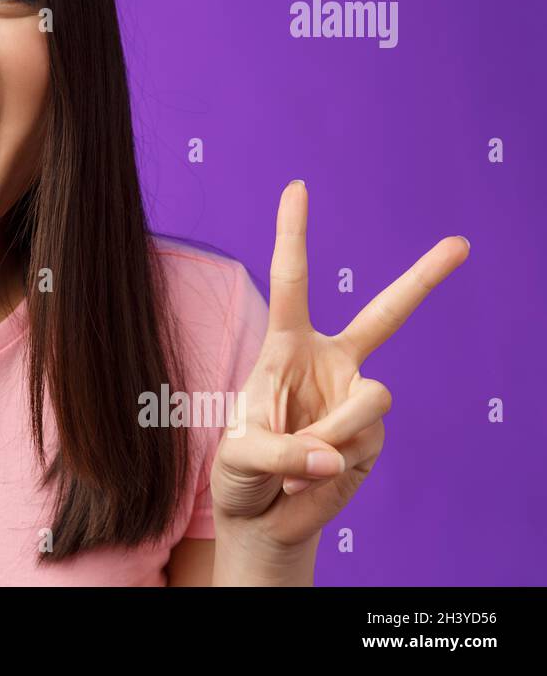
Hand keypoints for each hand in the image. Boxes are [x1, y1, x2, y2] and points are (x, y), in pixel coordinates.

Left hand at [210, 179, 468, 549]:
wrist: (261, 515)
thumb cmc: (239, 472)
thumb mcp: (239, 458)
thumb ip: (280, 454)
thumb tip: (334, 457)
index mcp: (286, 346)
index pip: (291, 282)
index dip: (293, 234)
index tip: (297, 186)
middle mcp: (330, 363)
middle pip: (386, 314)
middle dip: (424, 279)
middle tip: (462, 243)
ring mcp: (356, 399)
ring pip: (372, 400)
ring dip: (333, 436)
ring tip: (299, 464)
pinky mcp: (372, 438)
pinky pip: (365, 445)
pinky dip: (331, 472)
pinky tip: (310, 484)